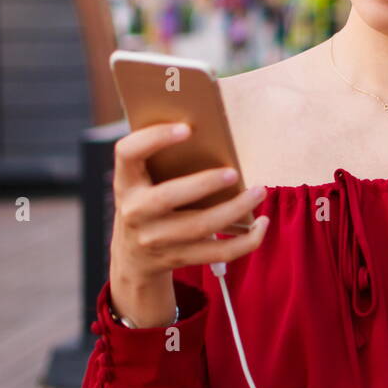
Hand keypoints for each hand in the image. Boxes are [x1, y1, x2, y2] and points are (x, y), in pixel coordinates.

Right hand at [110, 122, 270, 293]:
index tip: (187, 128)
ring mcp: (155, 240)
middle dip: (205, 183)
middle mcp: (134, 212)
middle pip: (169, 197)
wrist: (132, 258)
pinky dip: (246, 241)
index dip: (154, 138)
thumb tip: (216, 143)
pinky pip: (218, 252)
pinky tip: (262, 224)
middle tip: (234, 172)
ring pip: (201, 226)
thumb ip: (164, 163)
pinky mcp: (179, 259)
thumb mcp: (143, 184)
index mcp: (125, 183)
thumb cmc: (148, 204)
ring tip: (259, 191)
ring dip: (236, 209)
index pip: (127, 153)